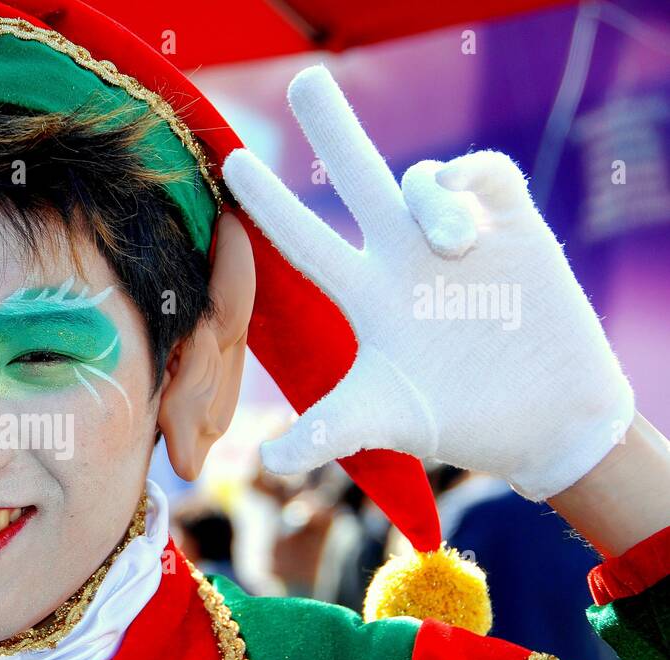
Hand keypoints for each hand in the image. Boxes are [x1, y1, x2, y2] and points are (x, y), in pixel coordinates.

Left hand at [223, 65, 633, 501]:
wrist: (545, 420)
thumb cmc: (457, 421)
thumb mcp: (382, 419)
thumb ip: (324, 432)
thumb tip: (265, 462)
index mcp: (363, 296)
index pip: (304, 240)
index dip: (269, 204)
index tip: (232, 165)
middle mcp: (398, 257)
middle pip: (356, 176)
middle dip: (333, 125)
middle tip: (303, 79)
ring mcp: (452, 237)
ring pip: (419, 178)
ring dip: (428, 198)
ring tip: (452, 245)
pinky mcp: (508, 222)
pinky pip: (479, 172)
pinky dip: (468, 188)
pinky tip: (475, 229)